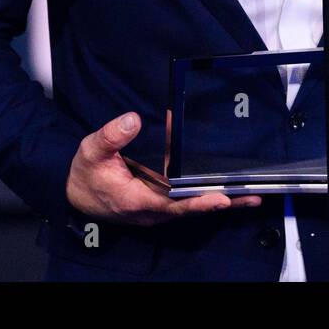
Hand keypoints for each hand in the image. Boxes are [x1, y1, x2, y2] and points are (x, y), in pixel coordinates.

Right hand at [65, 111, 261, 224]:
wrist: (75, 193)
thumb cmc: (85, 174)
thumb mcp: (92, 151)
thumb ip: (111, 136)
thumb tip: (134, 119)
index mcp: (136, 200)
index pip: (172, 203)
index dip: (197, 201)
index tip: (220, 199)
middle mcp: (152, 208)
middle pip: (192, 207)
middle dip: (223, 202)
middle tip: (252, 197)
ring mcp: (158, 206)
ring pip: (193, 204)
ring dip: (221, 199)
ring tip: (250, 193)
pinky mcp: (161, 199)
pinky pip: (186, 194)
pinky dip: (205, 188)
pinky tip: (224, 178)